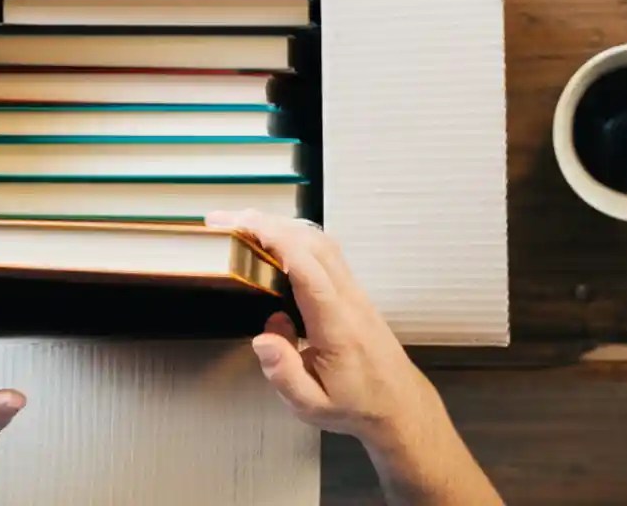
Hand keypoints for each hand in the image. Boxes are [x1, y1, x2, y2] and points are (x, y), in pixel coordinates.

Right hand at [206, 211, 502, 504]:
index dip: (277, 242)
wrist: (399, 403)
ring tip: (243, 224)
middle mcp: (349, 300)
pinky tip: (274, 239)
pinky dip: (297, 237)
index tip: (246, 226)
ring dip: (283, 226)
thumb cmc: (356, 405)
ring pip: (322, 243)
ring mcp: (354, 292)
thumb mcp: (312, 406)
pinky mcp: (352, 291)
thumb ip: (284, 374)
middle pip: (314, 244)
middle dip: (270, 224)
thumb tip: (262, 338)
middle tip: (228, 220)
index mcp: (338, 326)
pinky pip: (326, 253)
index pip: (308, 272)